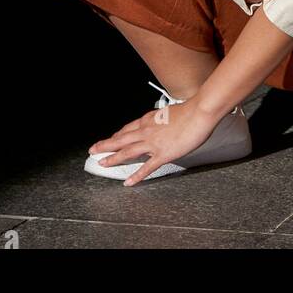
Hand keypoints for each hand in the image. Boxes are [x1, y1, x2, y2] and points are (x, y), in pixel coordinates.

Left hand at [87, 98, 220, 186]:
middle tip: (93, 150)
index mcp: (149, 119)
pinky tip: (128, 182)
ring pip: (127, 152)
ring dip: (113, 158)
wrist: (199, 112)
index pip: (128, 128)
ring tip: (102, 163)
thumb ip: (163, 120)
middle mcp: (146, 131)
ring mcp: (153, 143)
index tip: (111, 139)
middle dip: (105, 145)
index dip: (117, 135)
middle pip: (121, 139)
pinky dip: (136, 176)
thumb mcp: (170, 112)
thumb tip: (164, 124)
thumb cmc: (191, 110)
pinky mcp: (163, 154)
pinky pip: (146, 168)